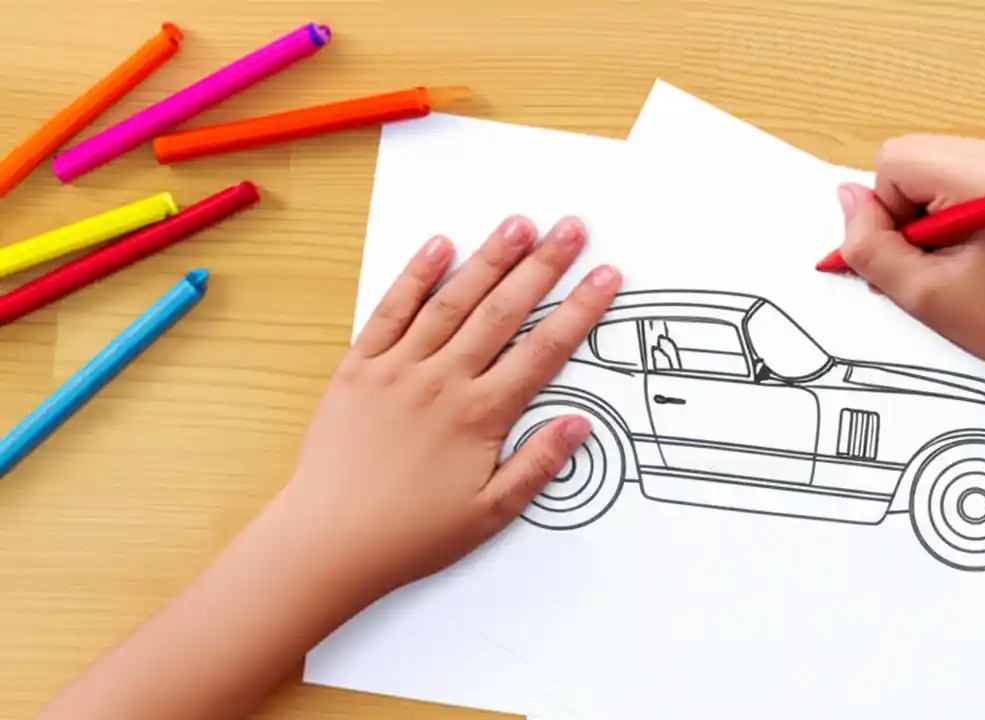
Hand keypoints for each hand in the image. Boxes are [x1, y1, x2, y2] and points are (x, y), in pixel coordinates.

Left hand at [285, 215, 620, 592]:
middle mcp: (442, 381)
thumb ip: (536, 465)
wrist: (327, 542)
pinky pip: (390, 311)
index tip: (605, 276)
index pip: (542, 350)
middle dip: (543, 266)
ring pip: (452, 301)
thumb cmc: (409, 535)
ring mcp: (398, 369)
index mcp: (479, 416)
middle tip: (572, 228)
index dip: (579, 309)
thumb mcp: (488, 514)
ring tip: (519, 223)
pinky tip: (440, 246)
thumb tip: (577, 424)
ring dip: (488, 259)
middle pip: (503, 311)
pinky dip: (415, 276)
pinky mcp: (358, 368)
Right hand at [835, 134, 984, 393]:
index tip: (914, 255)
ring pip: (928, 164)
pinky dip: (943, 208)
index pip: (894, 162)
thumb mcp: (922, 294)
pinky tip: (964, 246)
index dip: (885, 212)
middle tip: (929, 259)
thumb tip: (846, 197)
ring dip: (922, 211)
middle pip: (909, 156)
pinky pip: (953, 172)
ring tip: (949, 256)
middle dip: (902, 209)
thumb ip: (869, 245)